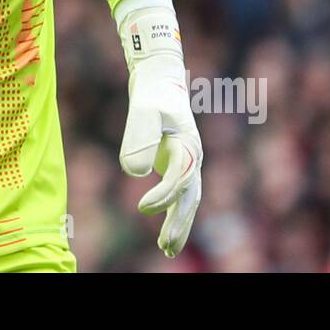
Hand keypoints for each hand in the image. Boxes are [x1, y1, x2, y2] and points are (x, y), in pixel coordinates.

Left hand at [117, 7, 202, 257]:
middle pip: (190, 197)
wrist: (158, 79)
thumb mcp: (142, 111)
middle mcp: (193, 157)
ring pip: (188, 200)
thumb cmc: (150, 94)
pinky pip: (179, 195)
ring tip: (167, 250)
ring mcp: (187, 162)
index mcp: (188, 146)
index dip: (162, 197)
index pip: (179, 180)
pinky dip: (173, 213)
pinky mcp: (177, 164)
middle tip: (165, 247)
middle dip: (179, 223)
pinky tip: (164, 233)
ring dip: (179, 224)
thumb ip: (139, 137)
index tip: (141, 208)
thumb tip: (136, 174)